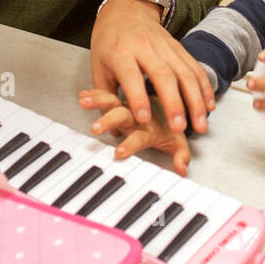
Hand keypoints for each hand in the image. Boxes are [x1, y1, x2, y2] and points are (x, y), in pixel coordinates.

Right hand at [77, 88, 192, 174]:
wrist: (169, 100)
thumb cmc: (168, 124)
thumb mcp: (178, 141)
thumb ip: (181, 155)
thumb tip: (182, 169)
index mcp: (149, 128)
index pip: (139, 137)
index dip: (130, 145)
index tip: (119, 153)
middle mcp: (136, 116)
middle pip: (122, 116)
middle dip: (108, 121)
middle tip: (95, 128)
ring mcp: (126, 107)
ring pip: (112, 101)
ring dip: (98, 101)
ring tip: (84, 102)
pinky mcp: (118, 100)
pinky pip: (105, 93)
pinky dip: (93, 94)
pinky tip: (82, 95)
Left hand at [89, 0, 214, 135]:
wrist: (125, 11)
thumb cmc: (109, 44)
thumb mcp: (98, 67)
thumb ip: (104, 97)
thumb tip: (111, 129)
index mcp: (121, 52)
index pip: (131, 75)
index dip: (137, 97)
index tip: (144, 119)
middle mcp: (145, 47)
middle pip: (163, 75)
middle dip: (173, 103)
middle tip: (179, 128)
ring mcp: (166, 46)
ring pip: (185, 73)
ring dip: (195, 100)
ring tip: (201, 124)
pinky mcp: (179, 47)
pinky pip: (195, 68)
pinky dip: (204, 88)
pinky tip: (209, 106)